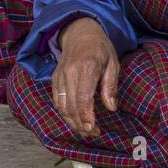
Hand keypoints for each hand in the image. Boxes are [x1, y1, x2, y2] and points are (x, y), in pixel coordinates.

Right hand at [52, 17, 119, 137]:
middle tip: (93, 133)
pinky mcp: (54, 79)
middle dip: (81, 124)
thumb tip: (111, 108)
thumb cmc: (100, 49)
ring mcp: (59, 76)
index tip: (93, 129)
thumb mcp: (113, 64)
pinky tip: (74, 120)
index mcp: (87, 68)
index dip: (86, 117)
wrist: (80, 33)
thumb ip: (111, 86)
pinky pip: (56, 100)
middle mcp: (70, 73)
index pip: (83, 99)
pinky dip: (63, 113)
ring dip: (72, 121)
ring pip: (61, 106)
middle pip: (71, 106)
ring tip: (84, 130)